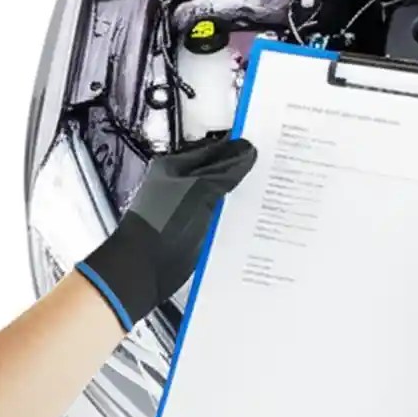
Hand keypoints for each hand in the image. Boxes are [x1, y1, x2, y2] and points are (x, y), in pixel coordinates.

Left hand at [76, 138, 256, 330]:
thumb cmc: (162, 224)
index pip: (213, 149)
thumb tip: (247, 152)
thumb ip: (225, 171)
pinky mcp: (197, 231)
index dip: (237, 147)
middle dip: (244, 174)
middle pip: (219, 174)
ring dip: (242, 198)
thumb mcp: (199, 189)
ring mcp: (189, 209)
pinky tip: (257, 219)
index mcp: (174, 167)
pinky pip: (222, 219)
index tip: (264, 147)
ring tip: (271, 193)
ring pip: (223, 197)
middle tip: (272, 171)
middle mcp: (181, 186)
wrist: (145, 268)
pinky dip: (237, 219)